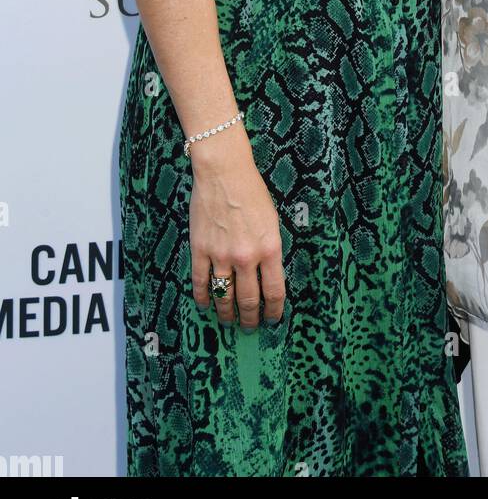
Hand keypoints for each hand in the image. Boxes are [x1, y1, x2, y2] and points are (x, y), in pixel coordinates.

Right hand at [190, 131, 285, 328]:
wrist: (224, 172)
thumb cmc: (252, 192)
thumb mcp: (273, 222)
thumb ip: (270, 251)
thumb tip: (267, 277)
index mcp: (270, 248)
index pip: (275, 292)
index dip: (274, 311)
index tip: (273, 320)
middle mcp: (246, 256)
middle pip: (249, 300)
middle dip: (250, 318)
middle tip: (250, 327)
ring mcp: (221, 255)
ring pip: (224, 296)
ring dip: (227, 314)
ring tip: (229, 321)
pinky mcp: (200, 250)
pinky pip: (201, 283)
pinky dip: (203, 298)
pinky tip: (206, 306)